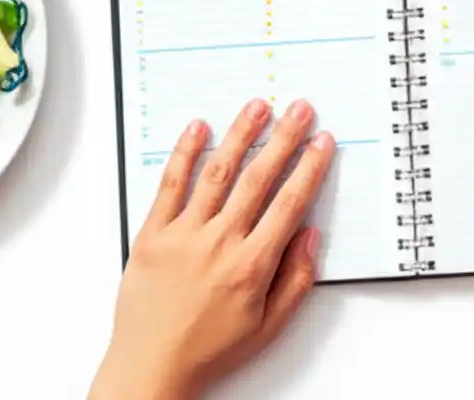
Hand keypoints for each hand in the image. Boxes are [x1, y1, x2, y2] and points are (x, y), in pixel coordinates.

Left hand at [90, 98, 335, 399]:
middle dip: (283, 139)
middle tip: (299, 109)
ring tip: (257, 107)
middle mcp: (219, 243)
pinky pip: (170, 184)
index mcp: (251, 266)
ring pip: (217, 173)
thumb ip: (295, 280)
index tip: (322, 142)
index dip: (309, 168)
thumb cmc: (208, 349)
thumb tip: (310, 236)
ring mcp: (183, 235)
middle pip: (258, 178)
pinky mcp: (153, 233)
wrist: (150, 365)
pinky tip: (198, 128)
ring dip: (240, 135)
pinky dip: (185, 153)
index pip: (289, 204)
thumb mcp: (268, 326)